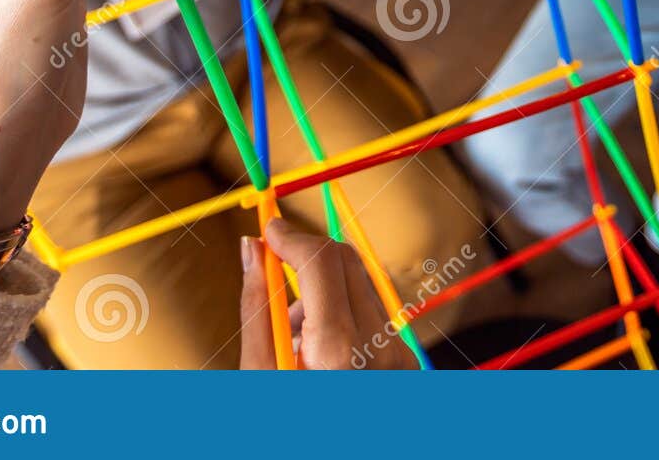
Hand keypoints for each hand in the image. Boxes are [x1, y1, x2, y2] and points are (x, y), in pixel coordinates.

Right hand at [239, 219, 415, 369]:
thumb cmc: (285, 428)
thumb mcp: (259, 374)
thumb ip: (256, 309)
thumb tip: (252, 247)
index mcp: (337, 352)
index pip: (321, 261)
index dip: (292, 237)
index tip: (269, 230)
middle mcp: (378, 348)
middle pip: (346, 261)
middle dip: (306, 257)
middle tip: (273, 268)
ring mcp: (399, 355)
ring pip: (360, 286)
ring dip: (322, 293)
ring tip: (294, 340)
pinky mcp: (406, 361)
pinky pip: (373, 315)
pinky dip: (342, 318)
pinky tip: (322, 357)